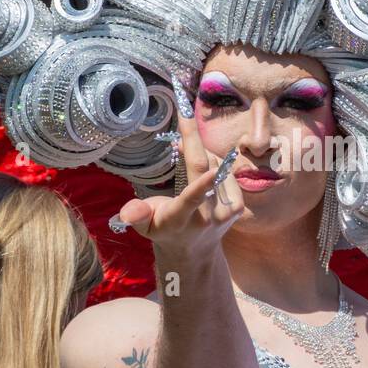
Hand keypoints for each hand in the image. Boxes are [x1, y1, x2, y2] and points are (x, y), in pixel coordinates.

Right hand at [112, 108, 244, 261]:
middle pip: (206, 171)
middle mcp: (206, 217)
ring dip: (202, 153)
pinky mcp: (238, 206)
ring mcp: (225, 212)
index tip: (212, 167)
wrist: (194, 251)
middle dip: (195, 140)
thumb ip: (136, 216)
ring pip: (218, 166)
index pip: (192, 200)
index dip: (202, 183)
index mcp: (180, 220)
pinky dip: (215, 163)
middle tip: (184, 117)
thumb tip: (128, 212)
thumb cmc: (163, 229)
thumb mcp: (144, 225)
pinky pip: (227, 171)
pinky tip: (204, 168)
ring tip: (187, 155)